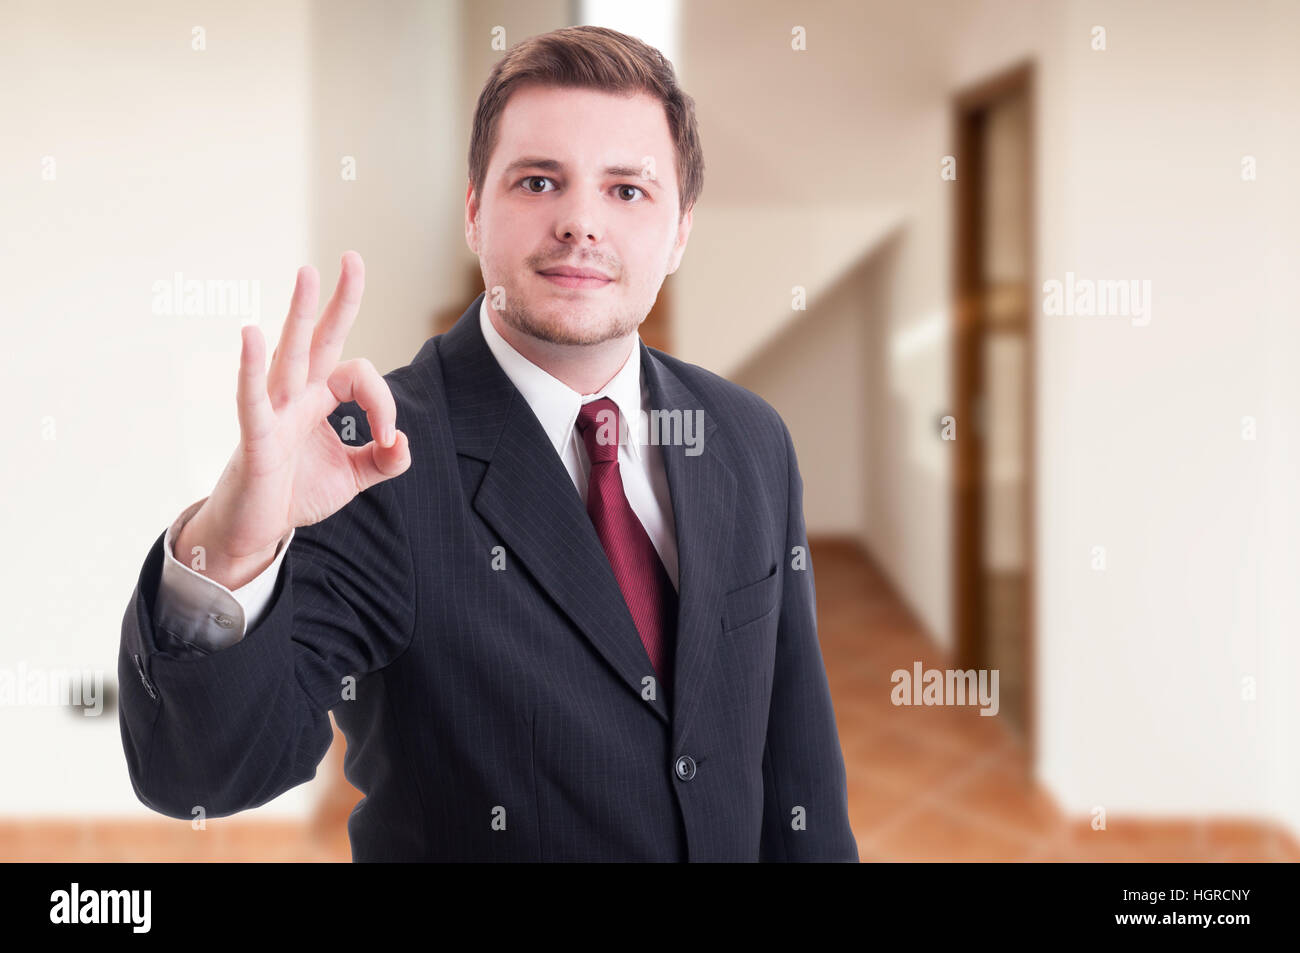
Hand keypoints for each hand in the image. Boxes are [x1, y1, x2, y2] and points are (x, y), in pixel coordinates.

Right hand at [178, 252, 409, 585]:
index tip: (387, 439)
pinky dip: (251, 367)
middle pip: (321, 338)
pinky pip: (253, 398)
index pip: (361, 378)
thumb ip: (384, 460)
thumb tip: (402, 441)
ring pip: (289, 355)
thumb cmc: (296, 493)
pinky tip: (251, 333)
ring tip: (307, 273)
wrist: (256, 530)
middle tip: (353, 257)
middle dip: (339, 300)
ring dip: (299, 314)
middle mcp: (297, 395)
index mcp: (320, 398)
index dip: (383, 404)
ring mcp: (274, 412)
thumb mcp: (354, 476)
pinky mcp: (256, 437)